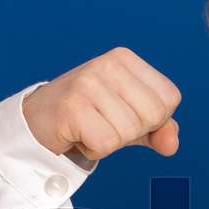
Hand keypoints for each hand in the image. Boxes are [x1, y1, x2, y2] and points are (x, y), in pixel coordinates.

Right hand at [23, 46, 181, 160]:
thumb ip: (160, 129)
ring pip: (129, 131)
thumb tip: (172, 144)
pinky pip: (107, 143)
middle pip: (153, 115)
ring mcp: (88, 82)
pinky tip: (77, 135)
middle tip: (103, 122)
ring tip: (88, 127)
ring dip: (111, 142)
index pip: (170, 98)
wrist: (36, 124)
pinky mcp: (72, 106)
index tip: (122, 114)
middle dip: (132, 131)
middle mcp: (107, 64)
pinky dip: (95, 149)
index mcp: (126, 59)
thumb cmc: (90, 119)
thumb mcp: (132, 120)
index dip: (153, 119)